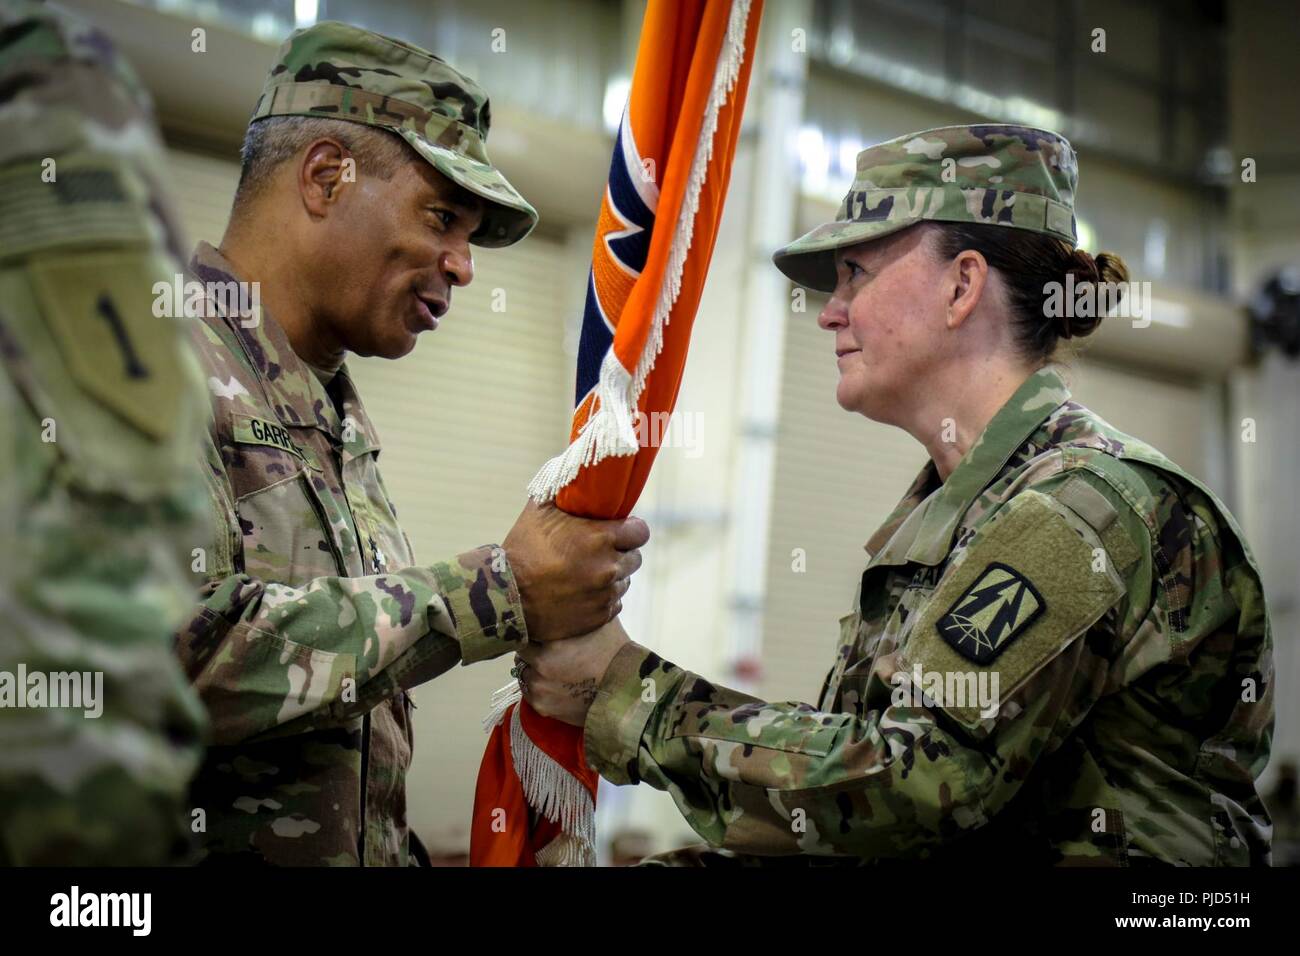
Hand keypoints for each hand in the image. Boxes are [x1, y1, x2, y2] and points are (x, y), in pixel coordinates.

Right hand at [502, 500, 647, 642]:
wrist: (506, 597)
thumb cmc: (522, 549)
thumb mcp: (539, 510)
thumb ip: (564, 490)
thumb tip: (577, 471)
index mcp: (600, 538)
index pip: (640, 532)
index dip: (632, 530)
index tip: (621, 530)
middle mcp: (608, 567)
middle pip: (635, 558)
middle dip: (621, 553)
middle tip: (599, 552)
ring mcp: (605, 594)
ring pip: (624, 581)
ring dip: (611, 576)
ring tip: (585, 573)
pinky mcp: (599, 616)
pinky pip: (613, 604)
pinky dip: (602, 598)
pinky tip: (581, 592)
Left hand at [517, 618, 629, 725]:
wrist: (626, 693)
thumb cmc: (615, 654)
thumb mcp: (601, 622)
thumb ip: (580, 610)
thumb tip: (573, 593)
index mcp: (551, 643)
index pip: (527, 630)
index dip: (536, 629)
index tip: (545, 630)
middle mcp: (540, 666)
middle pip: (522, 653)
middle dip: (533, 650)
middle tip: (550, 651)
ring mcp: (539, 688)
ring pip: (523, 672)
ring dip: (533, 669)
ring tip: (554, 669)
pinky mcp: (542, 707)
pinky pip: (529, 692)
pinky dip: (538, 687)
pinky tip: (555, 683)